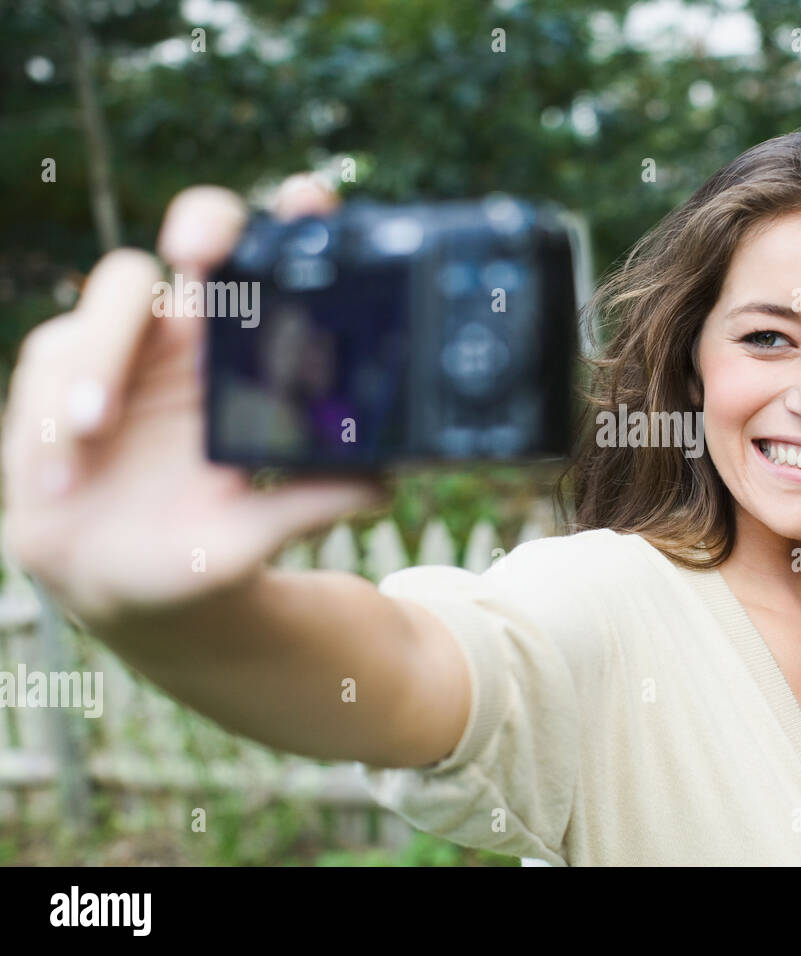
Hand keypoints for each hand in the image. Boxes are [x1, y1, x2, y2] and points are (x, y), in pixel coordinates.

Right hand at [2, 174, 383, 628]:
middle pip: (191, 243)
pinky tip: (61, 468)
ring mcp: (120, 356)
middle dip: (200, 229)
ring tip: (97, 426)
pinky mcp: (56, 387)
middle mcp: (187, 342)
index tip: (309, 205)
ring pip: (107, 305)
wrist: (135, 599)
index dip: (290, 223)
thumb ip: (312, 501)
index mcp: (244, 362)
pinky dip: (50, 413)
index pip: (272, 272)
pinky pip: (46, 369)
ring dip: (99, 356)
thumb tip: (382, 484)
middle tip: (198, 254)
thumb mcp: (260, 530)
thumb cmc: (206, 552)